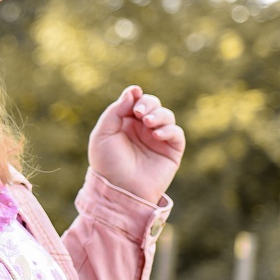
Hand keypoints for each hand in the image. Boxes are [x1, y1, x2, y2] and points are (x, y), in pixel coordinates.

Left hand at [87, 85, 184, 203]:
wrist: (119, 189)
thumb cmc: (107, 164)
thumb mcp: (103, 134)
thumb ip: (116, 110)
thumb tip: (134, 90)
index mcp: (126, 124)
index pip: (136, 102)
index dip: (137, 97)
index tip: (134, 98)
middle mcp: (143, 130)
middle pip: (153, 105)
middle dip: (149, 104)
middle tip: (139, 113)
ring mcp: (158, 140)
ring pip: (167, 116)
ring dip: (159, 115)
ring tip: (148, 123)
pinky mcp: (171, 151)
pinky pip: (176, 133)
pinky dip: (169, 130)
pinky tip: (157, 134)